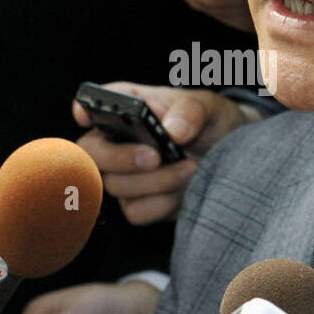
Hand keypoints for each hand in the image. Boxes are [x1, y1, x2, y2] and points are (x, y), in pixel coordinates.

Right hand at [73, 82, 259, 225]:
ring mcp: (123, 174)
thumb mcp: (207, 106)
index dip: (83, 109)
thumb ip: (190, 111)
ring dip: (158, 181)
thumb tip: (172, 131)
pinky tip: (185, 190)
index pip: (92, 102)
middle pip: (91, 153)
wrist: (230, 156)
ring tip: (191, 167)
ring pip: (117, 186)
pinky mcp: (137, 203)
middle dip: (120, 158)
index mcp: (126, 106)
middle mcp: (116, 140)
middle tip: (156, 156)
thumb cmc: (210, 123)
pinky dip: (164, 203)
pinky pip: (136, 211)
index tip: (85, 116)